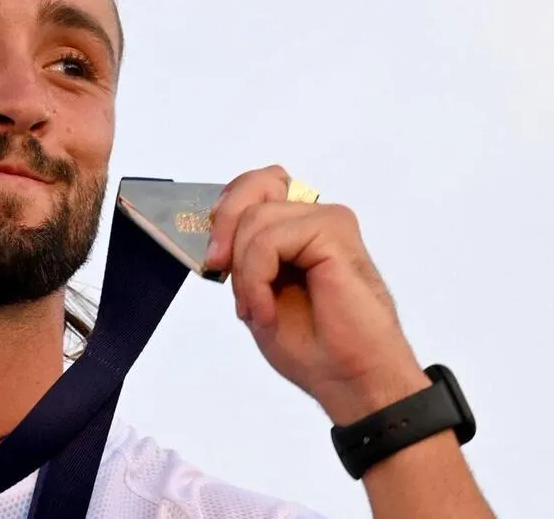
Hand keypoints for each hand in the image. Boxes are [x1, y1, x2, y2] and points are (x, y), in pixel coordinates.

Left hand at [203, 165, 431, 424]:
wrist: (352, 379)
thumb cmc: (312, 345)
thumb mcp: (256, 293)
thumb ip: (242, 257)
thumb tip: (212, 236)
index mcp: (296, 229)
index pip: (254, 189)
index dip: (224, 212)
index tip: (212, 257)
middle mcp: (313, 218)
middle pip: (255, 185)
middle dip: (224, 224)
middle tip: (217, 267)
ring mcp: (327, 222)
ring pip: (255, 218)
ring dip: (244, 271)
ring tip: (257, 310)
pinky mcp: (334, 231)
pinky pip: (269, 240)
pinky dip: (257, 279)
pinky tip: (268, 312)